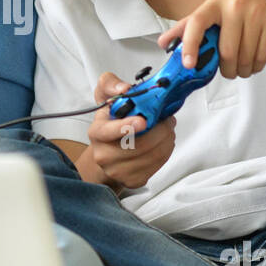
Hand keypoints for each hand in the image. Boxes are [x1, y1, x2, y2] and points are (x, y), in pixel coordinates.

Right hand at [82, 72, 175, 190]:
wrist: (108, 151)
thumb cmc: (111, 122)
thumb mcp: (106, 97)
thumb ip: (111, 84)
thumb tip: (124, 89)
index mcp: (97, 132)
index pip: (108, 132)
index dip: (126, 127)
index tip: (143, 121)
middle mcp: (103, 154)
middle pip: (139, 146)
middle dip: (160, 131)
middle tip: (169, 120)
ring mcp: (117, 170)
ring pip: (151, 156)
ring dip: (166, 141)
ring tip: (167, 130)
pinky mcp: (131, 181)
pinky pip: (156, 167)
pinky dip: (165, 152)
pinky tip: (163, 144)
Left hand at [157, 0, 265, 79]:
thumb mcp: (219, 3)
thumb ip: (193, 23)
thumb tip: (165, 42)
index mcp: (216, 3)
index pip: (196, 23)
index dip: (189, 45)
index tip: (188, 64)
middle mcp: (234, 7)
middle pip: (226, 52)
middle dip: (227, 69)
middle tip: (228, 71)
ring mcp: (256, 16)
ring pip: (244, 58)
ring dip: (242, 70)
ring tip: (242, 68)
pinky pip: (261, 56)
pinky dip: (256, 66)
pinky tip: (254, 63)